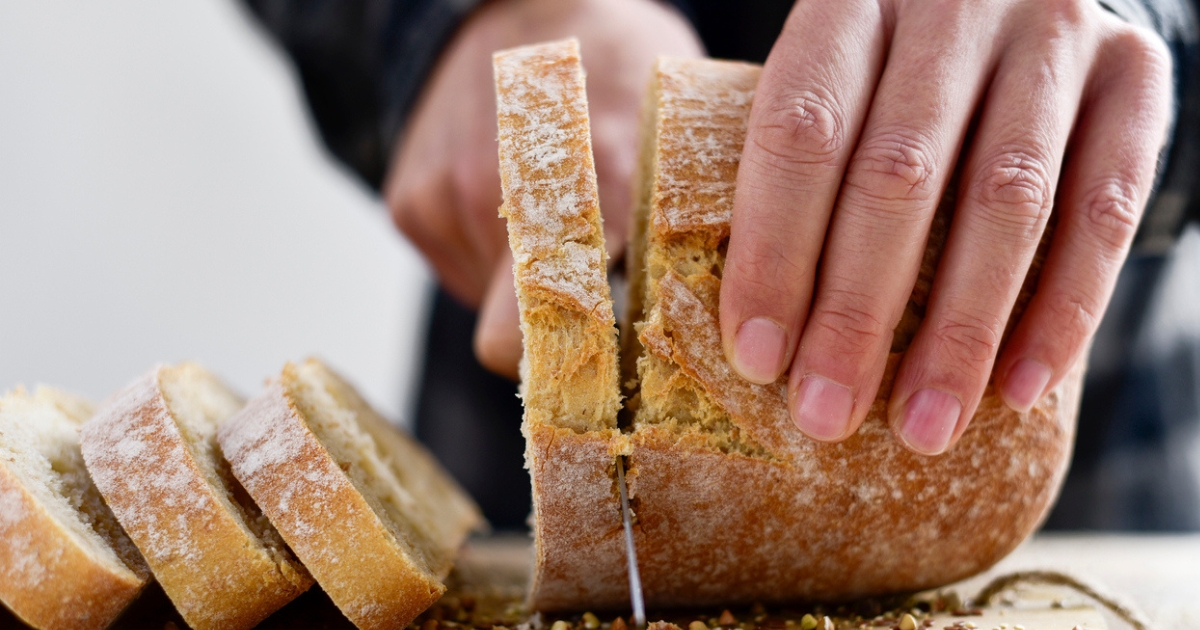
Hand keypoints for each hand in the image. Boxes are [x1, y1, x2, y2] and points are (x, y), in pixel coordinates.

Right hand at [384, 0, 702, 378]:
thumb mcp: (683, 130)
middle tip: (590, 317)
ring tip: (556, 230)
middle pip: (511, 343)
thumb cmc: (620, 67)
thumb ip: (699, 223)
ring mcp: (447, 197)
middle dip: (548, 345)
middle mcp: (511, 196)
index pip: (574, 327)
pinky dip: (485, 261)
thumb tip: (740, 316)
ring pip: (484, 311)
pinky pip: (456, 273)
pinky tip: (514, 208)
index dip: (587, 373)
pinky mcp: (407, 201)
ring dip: (522, 293)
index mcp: (605, 182)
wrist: (517, 1)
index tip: (614, 383)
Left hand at [719, 0, 1172, 453]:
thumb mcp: (833, 86)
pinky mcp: (1133, 74)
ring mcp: (1052, 33)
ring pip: (1005, 201)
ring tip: (923, 426)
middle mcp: (953, 4)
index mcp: (850, 2)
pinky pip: (1104, 208)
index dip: (775, 252)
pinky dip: (1062, 310)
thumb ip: (797, 168)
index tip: (758, 357)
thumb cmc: (894, 71)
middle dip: (857, 312)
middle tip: (827, 414)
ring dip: (960, 332)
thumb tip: (754, 330)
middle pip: (898, 175)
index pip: (800, 131)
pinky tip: (1018, 388)